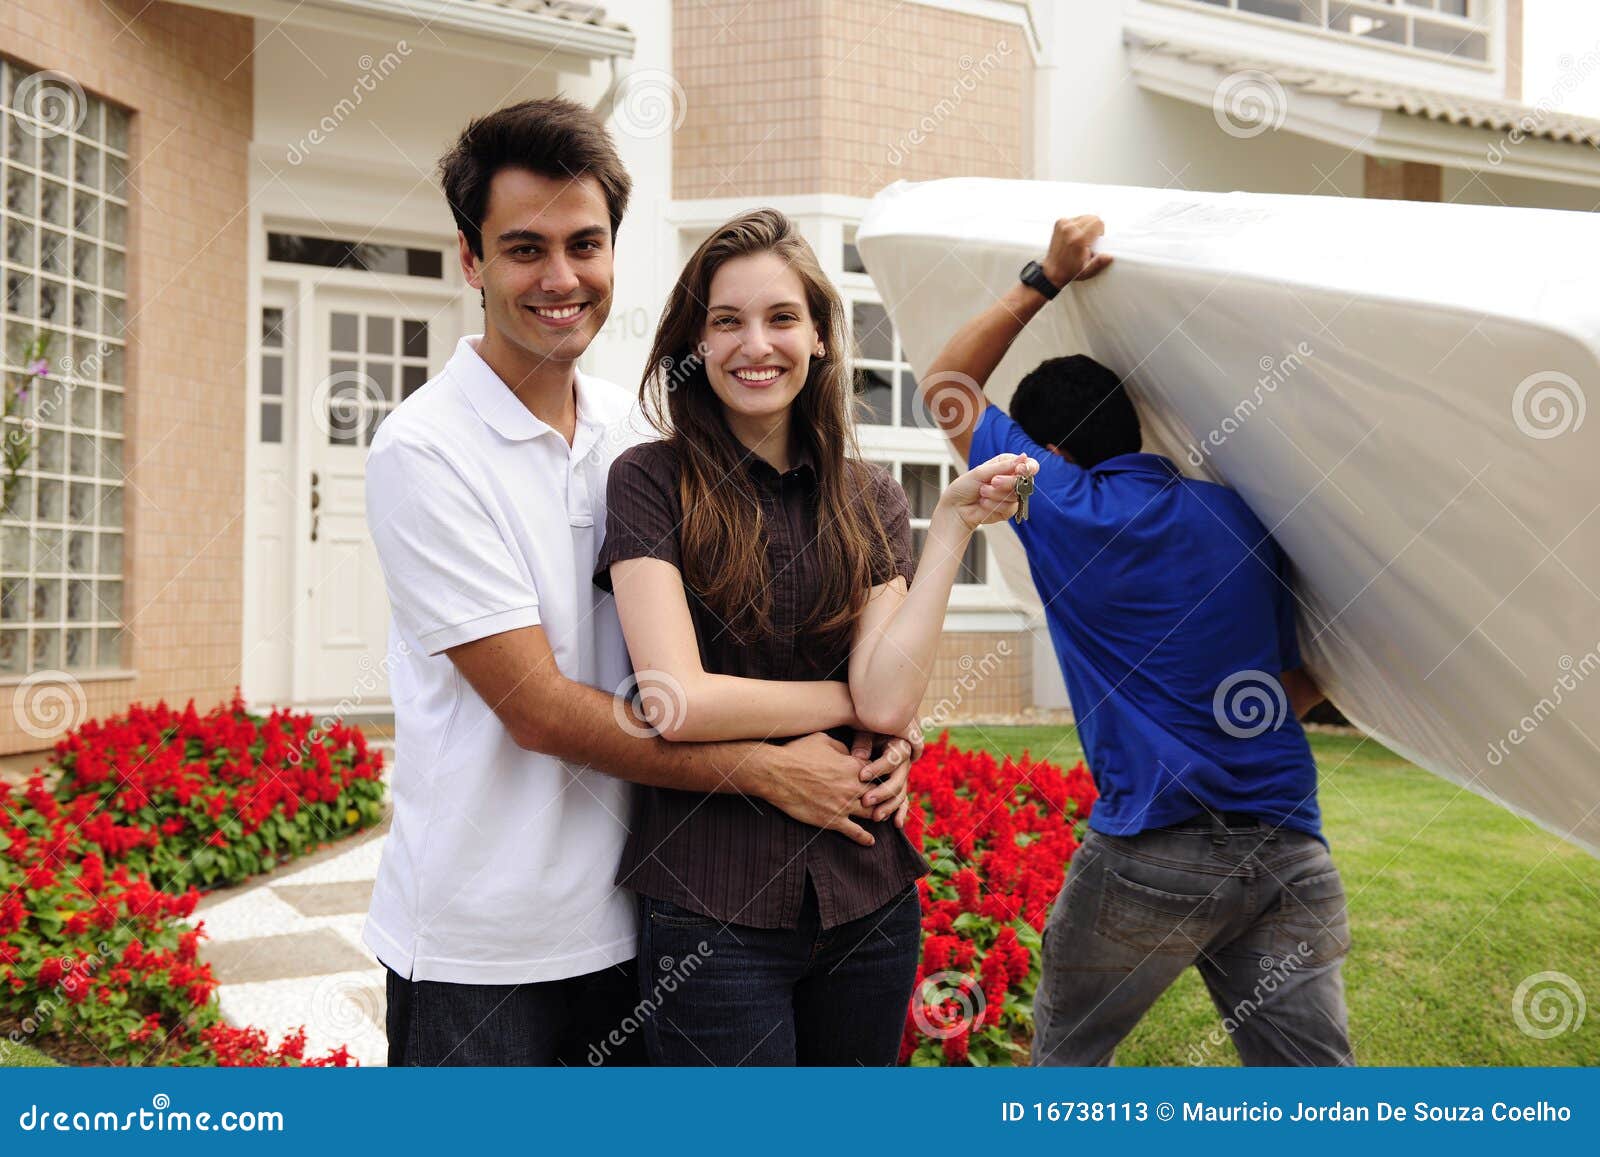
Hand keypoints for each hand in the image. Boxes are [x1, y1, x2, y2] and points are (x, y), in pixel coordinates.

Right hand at [761, 731, 875, 845]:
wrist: (776, 773)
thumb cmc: (797, 753)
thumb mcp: (823, 740)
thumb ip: (843, 747)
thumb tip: (851, 754)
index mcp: (854, 765)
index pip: (878, 772)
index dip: (880, 775)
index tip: (881, 778)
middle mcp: (853, 786)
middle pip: (879, 794)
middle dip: (883, 796)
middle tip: (886, 800)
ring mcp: (844, 805)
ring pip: (872, 814)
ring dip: (878, 816)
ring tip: (881, 818)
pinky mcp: (832, 820)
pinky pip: (855, 832)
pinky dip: (865, 838)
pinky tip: (870, 841)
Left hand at [852, 722, 921, 823]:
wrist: (877, 731)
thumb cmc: (868, 729)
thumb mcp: (866, 730)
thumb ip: (864, 741)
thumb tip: (858, 757)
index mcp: (900, 746)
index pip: (892, 758)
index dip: (878, 768)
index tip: (861, 776)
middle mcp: (905, 763)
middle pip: (898, 780)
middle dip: (882, 792)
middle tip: (866, 801)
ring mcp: (903, 776)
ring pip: (900, 793)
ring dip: (889, 806)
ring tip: (876, 817)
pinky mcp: (900, 786)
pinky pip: (904, 801)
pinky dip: (901, 812)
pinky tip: (896, 824)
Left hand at [938, 453, 1038, 530]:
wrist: (956, 506)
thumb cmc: (966, 486)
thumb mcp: (982, 471)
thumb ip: (1004, 466)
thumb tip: (1024, 457)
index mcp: (1007, 465)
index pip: (1029, 465)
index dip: (1028, 467)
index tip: (1020, 470)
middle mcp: (1012, 480)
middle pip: (1024, 481)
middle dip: (1006, 482)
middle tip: (992, 482)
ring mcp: (1011, 496)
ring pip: (1015, 496)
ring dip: (996, 494)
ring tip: (982, 492)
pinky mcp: (1008, 510)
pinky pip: (1009, 508)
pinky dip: (994, 505)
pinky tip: (984, 503)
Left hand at [1040, 214, 1111, 288]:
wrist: (1052, 270)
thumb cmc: (1070, 271)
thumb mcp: (1087, 271)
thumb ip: (1099, 263)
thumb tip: (1109, 256)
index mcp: (1079, 239)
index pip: (1098, 223)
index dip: (1100, 232)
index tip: (1096, 241)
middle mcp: (1070, 229)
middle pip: (1092, 217)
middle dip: (1095, 228)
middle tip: (1090, 240)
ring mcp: (1063, 224)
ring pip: (1085, 217)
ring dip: (1087, 226)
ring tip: (1082, 238)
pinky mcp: (1059, 222)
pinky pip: (1076, 218)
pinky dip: (1078, 225)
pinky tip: (1075, 235)